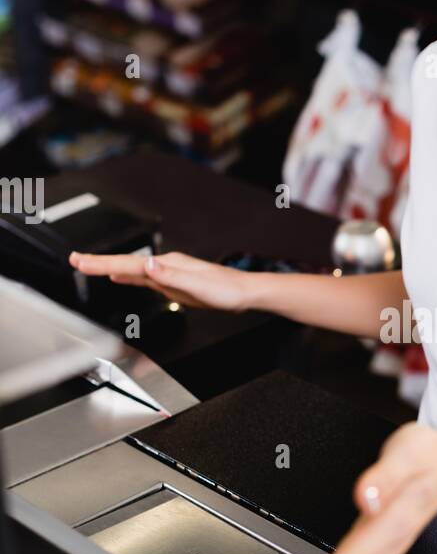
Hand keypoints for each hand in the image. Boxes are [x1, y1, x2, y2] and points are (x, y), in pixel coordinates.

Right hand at [69, 249, 251, 311]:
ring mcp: (168, 273)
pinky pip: (143, 278)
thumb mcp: (197, 286)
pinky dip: (127, 277)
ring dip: (109, 268)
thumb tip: (147, 266)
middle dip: (98, 262)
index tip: (80, 262)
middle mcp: (165, 266)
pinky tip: (121, 278)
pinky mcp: (173, 282)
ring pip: (131, 269)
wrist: (244, 293)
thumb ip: (171, 277)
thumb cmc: (225, 291)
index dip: (102, 264)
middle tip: (74, 260)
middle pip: (125, 264)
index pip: (127, 265)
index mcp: (167, 266)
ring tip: (89, 266)